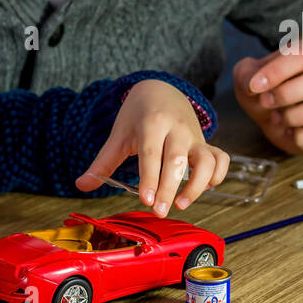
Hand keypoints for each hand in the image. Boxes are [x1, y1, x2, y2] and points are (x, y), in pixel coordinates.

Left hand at [76, 79, 229, 214]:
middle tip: (159, 211)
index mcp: (152, 124)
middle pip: (177, 160)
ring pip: (206, 161)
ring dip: (197, 185)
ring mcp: (195, 137)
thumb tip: (81, 184)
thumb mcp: (119, 134)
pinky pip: (221, 159)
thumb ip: (103, 162)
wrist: (161, 91)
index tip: (146, 200)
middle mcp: (177, 129)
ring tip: (181, 204)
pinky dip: (218, 175)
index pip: (152, 153)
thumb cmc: (138, 116)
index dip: (150, 177)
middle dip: (169, 188)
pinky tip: (204, 188)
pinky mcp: (207, 143)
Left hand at [233, 48, 302, 153]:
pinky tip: (288, 132)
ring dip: (294, 116)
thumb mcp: (247, 76)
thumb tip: (251, 84)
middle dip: (286, 94)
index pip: (302, 55)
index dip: (276, 71)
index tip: (254, 86)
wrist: (271, 115)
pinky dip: (302, 138)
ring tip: (276, 118)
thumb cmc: (263, 90)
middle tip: (265, 101)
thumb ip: (246, 73)